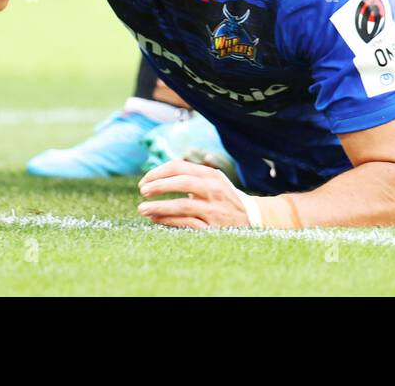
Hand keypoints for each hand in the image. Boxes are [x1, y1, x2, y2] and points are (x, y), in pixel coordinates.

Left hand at [138, 160, 253, 228]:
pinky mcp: (213, 228)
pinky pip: (186, 224)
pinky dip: (168, 221)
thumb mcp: (212, 181)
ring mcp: (214, 209)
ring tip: (142, 209)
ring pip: (182, 206)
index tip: (144, 180)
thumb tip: (155, 177)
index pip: (180, 167)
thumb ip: (189, 176)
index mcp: (211, 175)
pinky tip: (156, 219)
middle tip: (142, 190)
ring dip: (159, 207)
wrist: (252, 218)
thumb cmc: (223, 198)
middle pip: (182, 182)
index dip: (159, 172)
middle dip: (158, 185)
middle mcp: (214, 190)